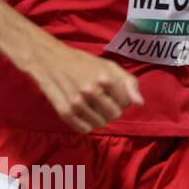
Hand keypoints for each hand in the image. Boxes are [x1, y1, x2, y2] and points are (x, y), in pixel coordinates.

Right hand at [28, 39, 142, 133]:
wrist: (48, 59)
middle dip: (110, 109)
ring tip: (90, 105)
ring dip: (97, 117)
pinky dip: (85, 125)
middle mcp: (91, 91)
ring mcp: (77, 102)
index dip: (120, 99)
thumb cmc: (81, 62)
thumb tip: (140, 104)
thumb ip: (129, 82)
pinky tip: (82, 114)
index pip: (125, 103)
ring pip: (100, 124)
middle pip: (114, 115)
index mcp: (105, 78)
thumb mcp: (108, 65)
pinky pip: (84, 129)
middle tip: (100, 100)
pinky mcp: (64, 111)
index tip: (110, 92)